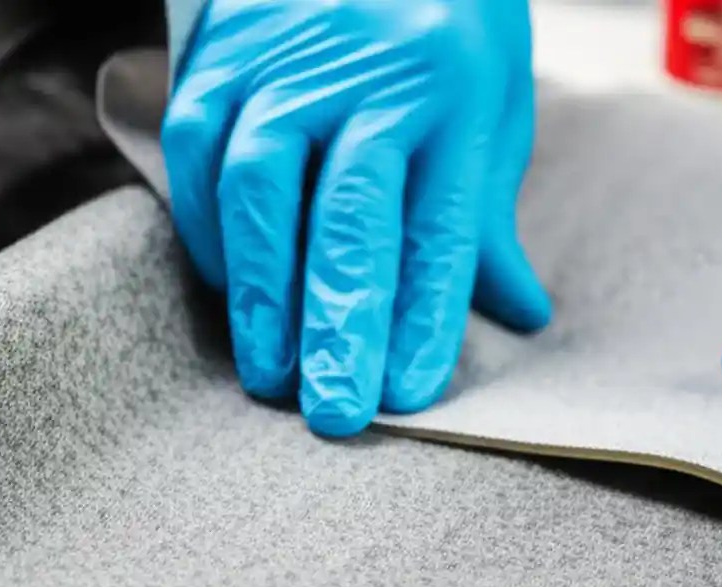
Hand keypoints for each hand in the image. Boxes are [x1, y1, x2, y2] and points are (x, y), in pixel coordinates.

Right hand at [162, 0, 549, 436]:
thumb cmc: (451, 29)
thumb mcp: (494, 107)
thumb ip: (488, 213)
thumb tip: (522, 314)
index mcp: (454, 96)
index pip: (436, 226)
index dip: (423, 316)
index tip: (408, 394)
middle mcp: (372, 77)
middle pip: (349, 216)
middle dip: (339, 324)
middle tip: (332, 413)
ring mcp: (290, 60)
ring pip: (260, 187)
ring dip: (262, 290)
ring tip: (270, 373)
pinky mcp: (227, 51)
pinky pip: (200, 145)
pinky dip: (209, 224)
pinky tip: (230, 283)